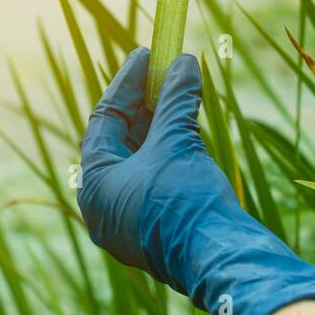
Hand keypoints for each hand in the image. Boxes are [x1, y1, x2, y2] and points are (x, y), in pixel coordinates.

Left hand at [78, 47, 314, 314]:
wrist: (221, 258)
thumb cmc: (187, 201)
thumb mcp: (177, 141)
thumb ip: (176, 99)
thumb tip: (183, 61)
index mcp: (94, 184)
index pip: (104, 119)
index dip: (127, 83)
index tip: (147, 55)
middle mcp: (102, 206)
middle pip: (119, 140)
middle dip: (144, 104)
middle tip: (165, 71)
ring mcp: (127, 223)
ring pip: (139, 162)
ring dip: (158, 128)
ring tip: (180, 94)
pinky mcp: (154, 233)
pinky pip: (154, 183)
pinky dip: (167, 154)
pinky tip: (188, 133)